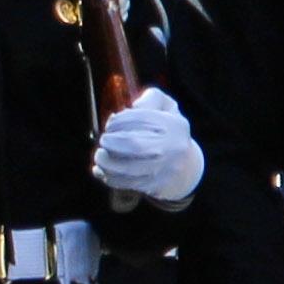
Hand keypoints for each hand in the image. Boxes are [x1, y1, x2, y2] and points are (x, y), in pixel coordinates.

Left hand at [89, 86, 205, 210]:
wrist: (183, 164)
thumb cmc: (167, 129)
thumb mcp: (166, 107)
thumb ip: (151, 98)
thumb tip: (134, 107)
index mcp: (174, 125)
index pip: (143, 118)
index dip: (121, 120)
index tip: (111, 123)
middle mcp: (172, 148)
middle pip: (137, 146)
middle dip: (113, 142)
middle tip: (104, 140)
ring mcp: (163, 169)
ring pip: (129, 169)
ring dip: (108, 162)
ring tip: (100, 156)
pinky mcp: (153, 185)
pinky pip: (126, 184)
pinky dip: (109, 178)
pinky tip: (100, 170)